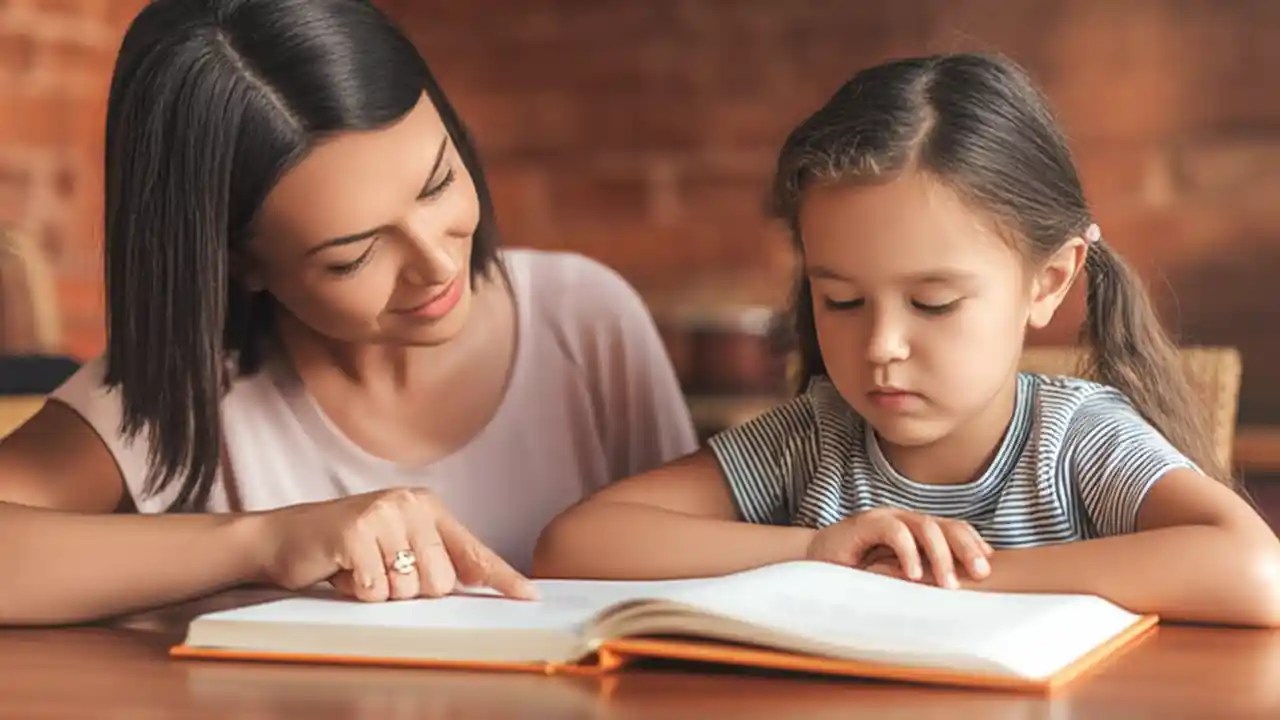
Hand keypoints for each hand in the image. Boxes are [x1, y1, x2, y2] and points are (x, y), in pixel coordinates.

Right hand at [249, 488, 537, 601]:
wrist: (282, 537)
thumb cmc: (344, 547)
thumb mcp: (395, 546)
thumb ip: (434, 558)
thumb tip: (474, 581)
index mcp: (428, 507)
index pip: (473, 549)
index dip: (502, 577)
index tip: (529, 597)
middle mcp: (411, 504)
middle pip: (440, 581)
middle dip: (410, 591)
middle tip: (380, 572)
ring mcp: (383, 514)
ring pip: (408, 588)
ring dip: (382, 593)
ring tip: (360, 569)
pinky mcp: (356, 531)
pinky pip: (376, 590)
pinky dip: (359, 592)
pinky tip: (344, 571)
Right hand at [806, 507, 993, 587]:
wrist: (812, 564)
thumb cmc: (856, 573)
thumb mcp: (897, 577)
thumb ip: (921, 577)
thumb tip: (957, 590)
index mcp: (915, 530)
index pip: (952, 529)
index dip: (973, 543)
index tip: (988, 567)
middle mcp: (903, 520)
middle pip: (946, 524)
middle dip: (967, 548)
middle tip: (980, 574)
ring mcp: (884, 519)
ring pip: (925, 527)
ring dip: (941, 556)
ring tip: (948, 585)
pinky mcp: (864, 524)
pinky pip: (894, 531)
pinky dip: (908, 552)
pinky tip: (913, 575)